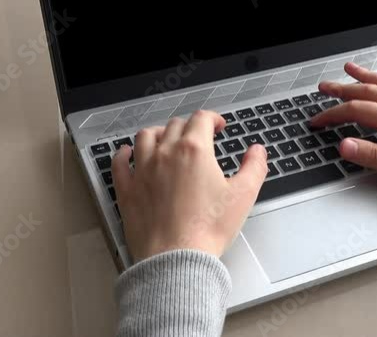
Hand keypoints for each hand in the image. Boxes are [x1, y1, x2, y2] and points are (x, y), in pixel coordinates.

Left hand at [111, 110, 267, 260]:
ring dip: (158, 133)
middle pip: (175, 125)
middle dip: (189, 127)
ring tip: (165, 139)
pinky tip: (127, 154)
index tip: (218, 125)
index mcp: (194, 150)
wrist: (176, 258)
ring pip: (145, 137)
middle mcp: (165, 153)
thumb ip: (254, 167)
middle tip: (198, 137)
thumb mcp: (243, 196)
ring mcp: (142, 170)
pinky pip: (119, 162)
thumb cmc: (207, 229)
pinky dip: (124, 154)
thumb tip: (257, 151)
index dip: (212, 118)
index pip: (201, 119)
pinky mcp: (127, 190)